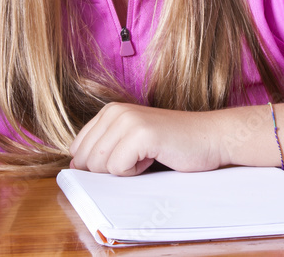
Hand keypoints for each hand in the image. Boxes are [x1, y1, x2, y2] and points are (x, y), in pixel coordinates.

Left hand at [69, 103, 225, 175]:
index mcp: (109, 111)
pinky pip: (117, 168)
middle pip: (86, 159)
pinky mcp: (141, 134)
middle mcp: (115, 111)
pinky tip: (154, 157)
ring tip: (148, 155)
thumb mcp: (131, 142)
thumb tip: (73, 165)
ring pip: (100, 165)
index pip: (77, 149)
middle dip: (111, 169)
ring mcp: (127, 120)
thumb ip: (102, 148)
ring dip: (125, 170)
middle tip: (139, 157)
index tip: (127, 157)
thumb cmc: (173, 145)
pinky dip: (136, 172)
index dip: (98, 164)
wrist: (210, 138)